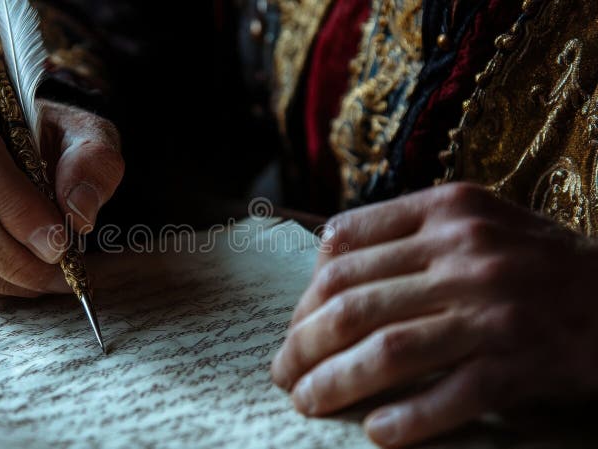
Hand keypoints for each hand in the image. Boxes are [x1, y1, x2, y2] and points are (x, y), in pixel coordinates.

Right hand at [0, 79, 122, 296]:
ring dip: (7, 276)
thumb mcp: (82, 131)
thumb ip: (93, 160)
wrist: (7, 143)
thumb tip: (78, 213)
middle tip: (61, 267)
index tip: (60, 241)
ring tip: (51, 278)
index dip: (20, 208)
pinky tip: (23, 276)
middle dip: (15, 253)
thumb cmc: (41, 134)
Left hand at [270, 183, 597, 446]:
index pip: (344, 247)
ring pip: (388, 350)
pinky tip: (377, 433)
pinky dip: (408, 418)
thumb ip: (408, 230)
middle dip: (302, 344)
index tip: (293, 325)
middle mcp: (466, 253)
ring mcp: (495, 308)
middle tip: (282, 372)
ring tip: (307, 402)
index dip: (304, 293)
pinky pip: (450, 395)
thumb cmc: (535, 261)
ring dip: (335, 383)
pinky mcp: (522, 360)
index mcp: (446, 211)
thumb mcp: (475, 220)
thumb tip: (327, 264)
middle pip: (353, 302)